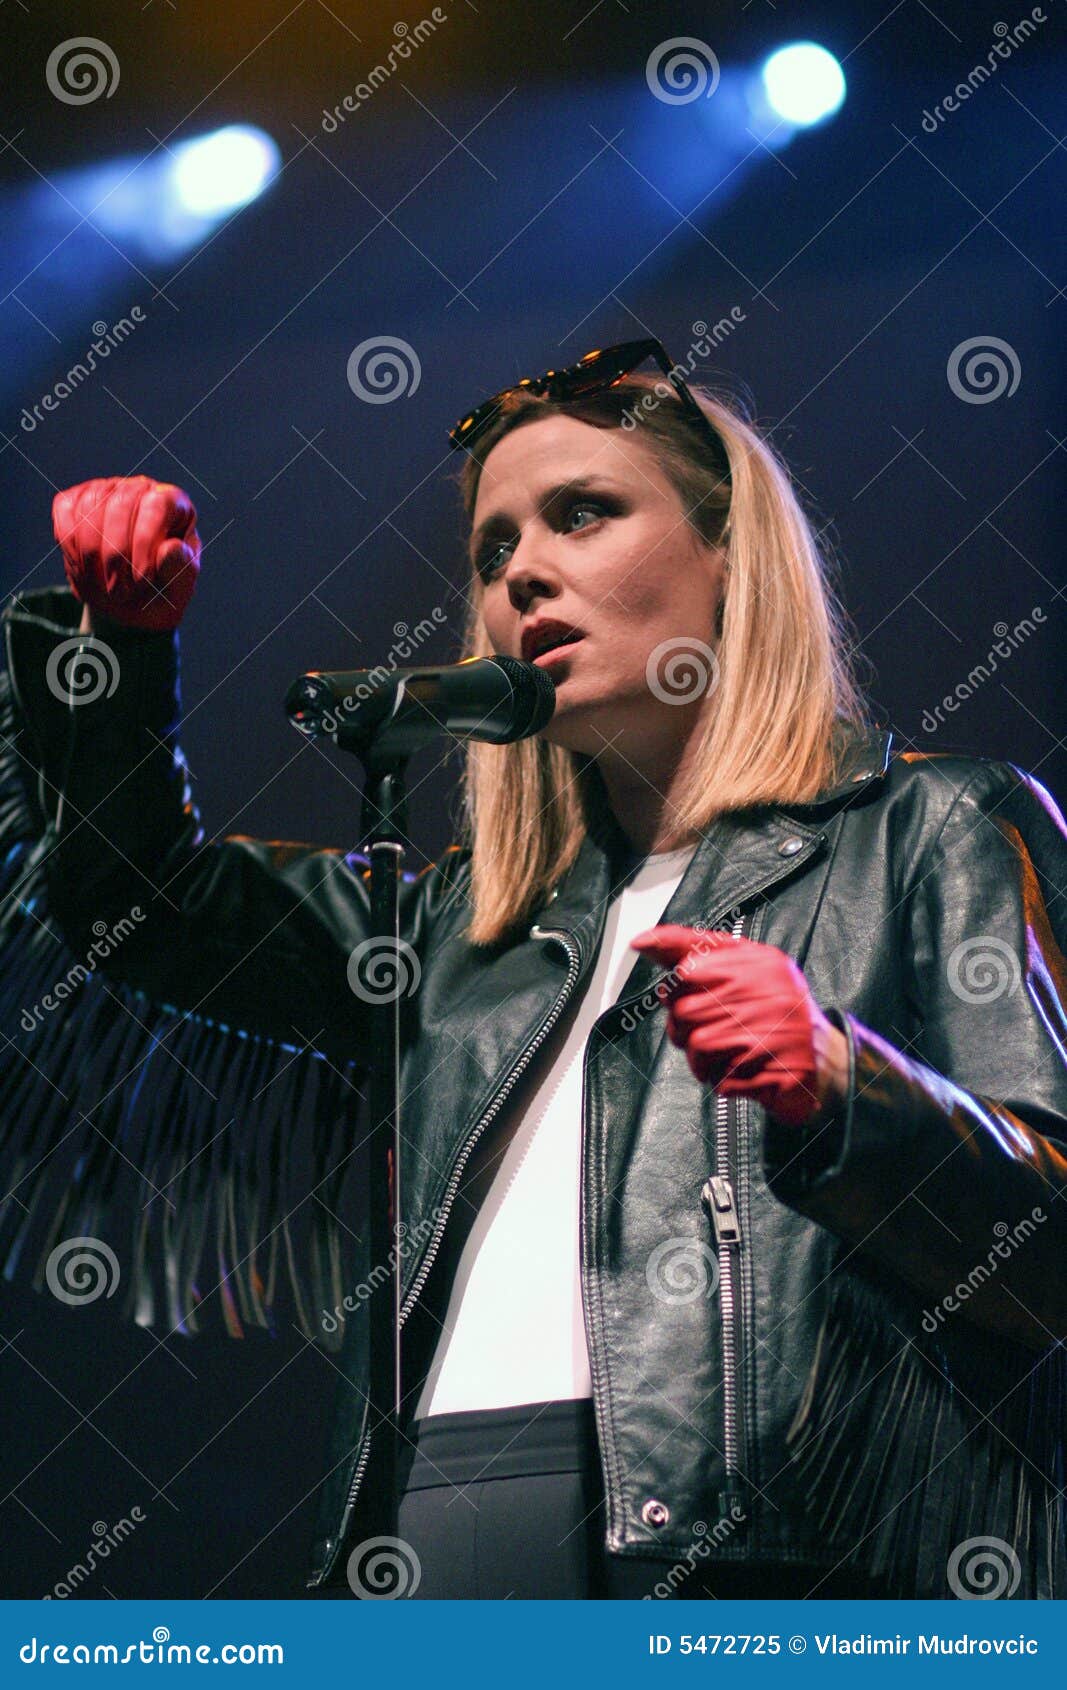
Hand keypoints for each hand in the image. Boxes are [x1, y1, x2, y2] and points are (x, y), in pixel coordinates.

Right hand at [52, 475, 200, 631]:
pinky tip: (83, 570)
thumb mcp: (179, 588)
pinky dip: (70, 545)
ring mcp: (106, 489)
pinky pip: (66, 511)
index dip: (145, 541)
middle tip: (119, 593)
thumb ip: (180, 569)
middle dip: (116, 555)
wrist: (128, 599)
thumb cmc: (160, 590)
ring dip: (91, 554)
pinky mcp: (76, 499)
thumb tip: (170, 548)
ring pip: (90, 507)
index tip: (142, 579)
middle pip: (121, 504)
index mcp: (173, 502)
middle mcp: (140, 487)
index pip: (156, 504)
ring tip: (103, 589)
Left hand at [629, 923, 849, 1127]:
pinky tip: (747, 1074)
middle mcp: (767, 991)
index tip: (690, 998)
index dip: (678, 991)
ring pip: (699, 1048)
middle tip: (712, 1035)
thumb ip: (689, 949)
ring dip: (704, 1062)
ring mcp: (774, 1031)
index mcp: (758, 962)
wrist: (827, 1059)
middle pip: (686, 1012)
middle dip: (687, 1032)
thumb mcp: (739, 966)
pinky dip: (727, 1084)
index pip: (688, 969)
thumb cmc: (773, 1011)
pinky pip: (723, 1081)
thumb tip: (641, 941)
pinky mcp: (778, 1071)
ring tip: (729, 1056)